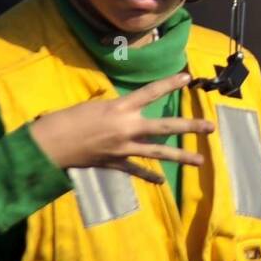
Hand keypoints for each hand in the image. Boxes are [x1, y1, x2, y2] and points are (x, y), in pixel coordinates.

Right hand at [29, 71, 212, 183]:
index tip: (187, 78)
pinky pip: (136, 170)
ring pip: (158, 153)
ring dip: (181, 156)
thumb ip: (112, 107)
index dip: (169, 83)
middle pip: (165, 126)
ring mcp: (123, 148)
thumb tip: (122, 108)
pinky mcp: (116, 163)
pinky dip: (148, 176)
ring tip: (200, 161)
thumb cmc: (66, 119)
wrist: (49, 145)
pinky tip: (161, 182)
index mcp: (120, 108)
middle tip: (210, 127)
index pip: (151, 92)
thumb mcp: (92, 105)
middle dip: (189, 127)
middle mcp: (127, 127)